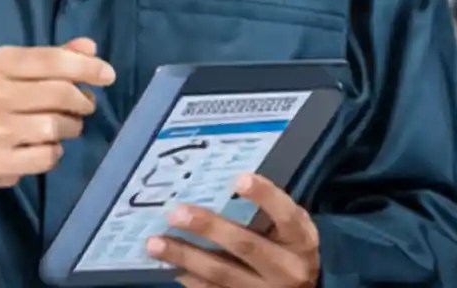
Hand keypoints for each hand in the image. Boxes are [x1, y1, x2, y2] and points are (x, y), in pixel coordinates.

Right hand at [0, 38, 115, 190]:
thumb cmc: (10, 103)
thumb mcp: (28, 73)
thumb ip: (59, 57)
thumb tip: (90, 47)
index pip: (52, 59)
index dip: (85, 66)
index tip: (108, 75)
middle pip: (59, 93)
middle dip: (82, 101)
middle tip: (85, 105)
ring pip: (56, 127)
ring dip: (71, 128)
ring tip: (66, 126)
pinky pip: (48, 156)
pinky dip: (56, 153)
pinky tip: (47, 148)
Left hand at [147, 174, 319, 287]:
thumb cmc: (290, 251)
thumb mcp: (292, 232)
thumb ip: (268, 213)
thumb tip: (216, 184)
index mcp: (301, 241)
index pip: (286, 215)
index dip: (264, 196)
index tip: (239, 177)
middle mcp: (287, 269)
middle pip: (245, 245)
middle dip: (208, 228)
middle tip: (176, 213)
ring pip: (222, 273)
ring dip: (185, 257)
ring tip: (155, 244)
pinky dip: (191, 280)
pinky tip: (171, 267)